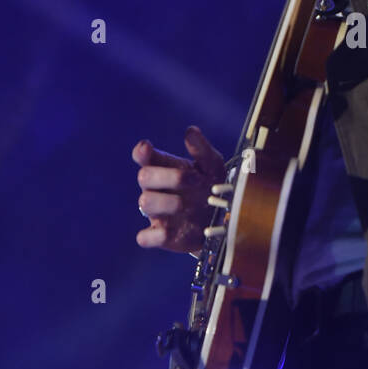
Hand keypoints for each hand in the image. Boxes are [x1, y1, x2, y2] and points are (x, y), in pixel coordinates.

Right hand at [132, 126, 225, 254]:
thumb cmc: (214, 187)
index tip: (146, 148)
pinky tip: (167, 231)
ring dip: (165, 202)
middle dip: (166, 176)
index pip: (145, 157)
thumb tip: (190, 131)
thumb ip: (202, 150)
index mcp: (166, 168)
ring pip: (145, 202)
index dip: (142, 152)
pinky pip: (144, 237)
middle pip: (144, 177)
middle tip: (192, 179)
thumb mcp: (214, 167)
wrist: (226, 222)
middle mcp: (158, 189)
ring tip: (184, 205)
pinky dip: (152, 235)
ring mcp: (158, 213)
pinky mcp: (161, 236)